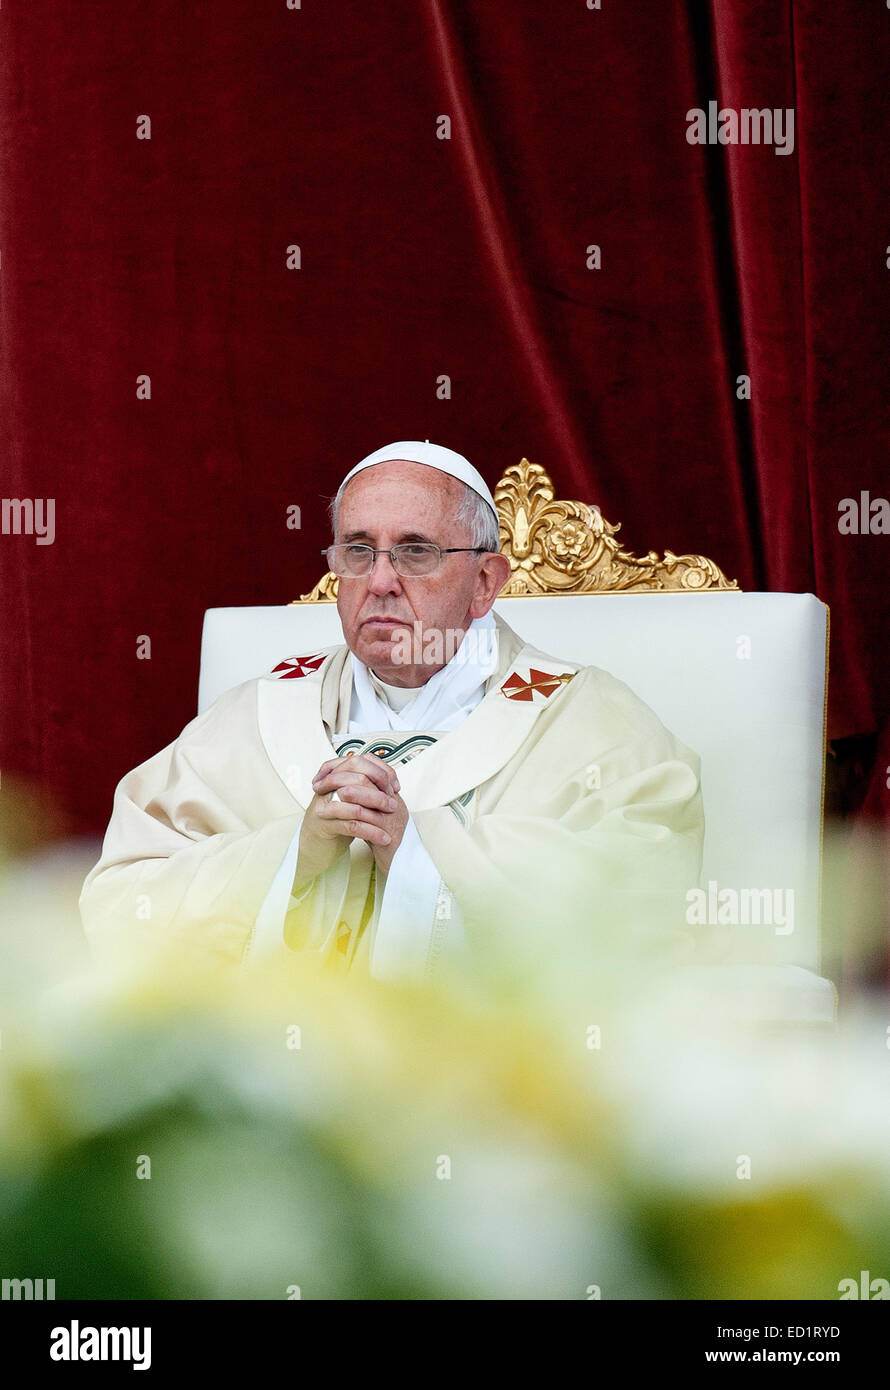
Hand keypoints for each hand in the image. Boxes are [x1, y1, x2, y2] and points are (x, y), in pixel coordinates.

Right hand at [294, 752, 404, 887]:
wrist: (317, 839)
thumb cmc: (338, 815)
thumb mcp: (351, 795)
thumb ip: (365, 783)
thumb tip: (391, 778)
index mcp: (335, 774)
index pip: (360, 762)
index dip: (381, 771)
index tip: (394, 786)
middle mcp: (327, 786)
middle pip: (358, 780)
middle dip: (380, 793)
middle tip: (393, 805)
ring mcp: (324, 805)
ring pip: (355, 806)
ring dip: (377, 814)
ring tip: (390, 822)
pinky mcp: (324, 825)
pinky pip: (352, 826)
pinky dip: (371, 833)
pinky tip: (383, 838)